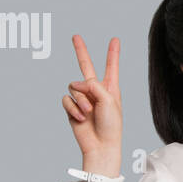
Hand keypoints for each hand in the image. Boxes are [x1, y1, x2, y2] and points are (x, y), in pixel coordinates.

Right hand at [62, 35, 122, 159]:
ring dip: (81, 100)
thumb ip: (92, 85)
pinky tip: (80, 117)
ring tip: (89, 112)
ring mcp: (83, 98)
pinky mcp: (72, 108)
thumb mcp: (108, 100)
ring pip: (74, 87)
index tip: (115, 40)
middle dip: (81, 51)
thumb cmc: (110, 125)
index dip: (112, 53)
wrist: (101, 145)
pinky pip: (67, 99)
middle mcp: (96, 90)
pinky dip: (73, 108)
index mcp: (110, 88)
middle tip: (76, 36)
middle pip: (86, 66)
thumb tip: (74, 84)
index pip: (111, 67)